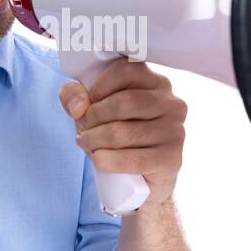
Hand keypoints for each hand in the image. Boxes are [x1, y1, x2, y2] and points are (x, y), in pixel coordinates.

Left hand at [58, 57, 187, 210]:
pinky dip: (106, 160)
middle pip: (123, 102)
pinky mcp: (171, 159)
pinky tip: (98, 159)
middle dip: (93, 117)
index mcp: (156, 83)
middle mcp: (172, 103)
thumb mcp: (94, 109)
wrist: (143, 180)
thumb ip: (75, 95)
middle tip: (82, 128)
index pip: (126, 70)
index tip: (89, 101)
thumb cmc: (119, 135)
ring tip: (86, 143)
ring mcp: (175, 132)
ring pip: (123, 132)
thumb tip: (77, 105)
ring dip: (94, 140)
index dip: (99, 85)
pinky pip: (131, 159)